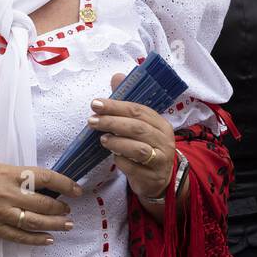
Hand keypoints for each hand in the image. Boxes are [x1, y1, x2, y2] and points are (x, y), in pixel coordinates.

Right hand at [0, 161, 82, 246]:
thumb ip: (18, 176)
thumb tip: (42, 184)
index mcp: (10, 174)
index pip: (45, 177)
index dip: (65, 184)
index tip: (77, 189)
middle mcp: (8, 194)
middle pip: (44, 203)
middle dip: (61, 207)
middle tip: (68, 209)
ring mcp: (1, 213)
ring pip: (36, 222)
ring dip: (55, 224)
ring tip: (67, 224)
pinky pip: (20, 236)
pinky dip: (36, 239)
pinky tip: (49, 239)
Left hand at [89, 72, 176, 202]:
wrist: (158, 180)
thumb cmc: (146, 148)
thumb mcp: (140, 126)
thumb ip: (127, 104)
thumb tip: (117, 77)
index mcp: (161, 124)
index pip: (139, 110)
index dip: (116, 106)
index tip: (96, 103)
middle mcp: (164, 140)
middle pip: (138, 128)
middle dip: (112, 122)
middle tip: (92, 121)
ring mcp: (161, 160)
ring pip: (138, 149)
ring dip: (117, 142)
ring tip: (102, 139)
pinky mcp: (153, 177)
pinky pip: (134, 168)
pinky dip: (121, 161)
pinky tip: (113, 157)